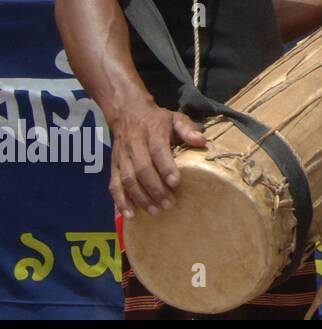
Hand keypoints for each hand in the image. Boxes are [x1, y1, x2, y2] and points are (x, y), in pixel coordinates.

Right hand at [109, 101, 205, 218]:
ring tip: (155, 211)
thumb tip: (202, 141)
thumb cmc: (157, 120)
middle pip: (142, 169)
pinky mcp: (113, 166)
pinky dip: (120, 201)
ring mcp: (121, 157)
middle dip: (155, 189)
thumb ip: (188, 129)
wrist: (127, 113)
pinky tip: (129, 215)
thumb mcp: (175, 118)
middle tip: (169, 204)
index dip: (166, 167)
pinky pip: (113, 185)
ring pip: (127, 180)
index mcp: (152, 131)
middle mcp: (134, 145)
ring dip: (140, 198)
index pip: (157, 151)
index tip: (176, 183)